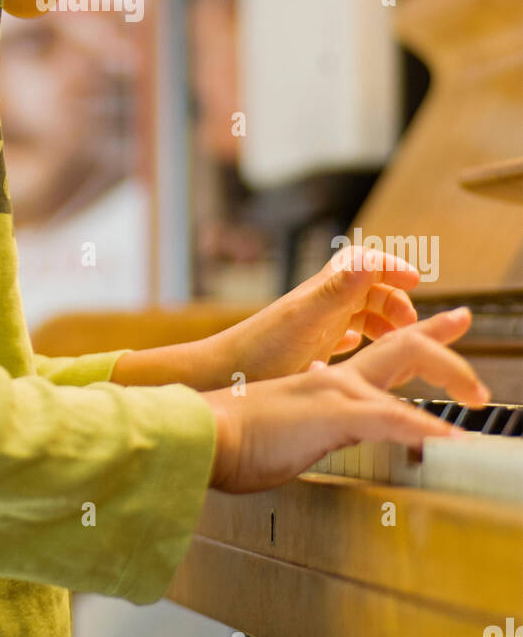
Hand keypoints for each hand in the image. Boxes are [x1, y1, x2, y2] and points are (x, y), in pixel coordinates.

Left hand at [200, 245, 425, 386]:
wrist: (219, 379)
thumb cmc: (259, 353)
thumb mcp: (306, 321)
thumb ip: (337, 290)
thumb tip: (368, 258)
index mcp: (323, 293)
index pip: (364, 263)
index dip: (392, 267)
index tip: (418, 281)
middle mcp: (320, 305)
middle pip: (367, 289)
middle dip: (393, 300)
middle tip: (409, 326)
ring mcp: (314, 327)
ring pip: (357, 313)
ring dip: (381, 321)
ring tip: (395, 341)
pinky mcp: (307, 352)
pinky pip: (340, 336)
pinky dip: (359, 338)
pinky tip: (359, 350)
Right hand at [202, 309, 488, 494]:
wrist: (204, 430)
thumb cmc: (233, 435)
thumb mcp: (283, 422)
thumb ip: (308, 417)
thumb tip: (318, 423)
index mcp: (325, 382)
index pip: (380, 351)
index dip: (416, 338)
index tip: (444, 324)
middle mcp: (336, 375)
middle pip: (402, 342)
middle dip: (441, 337)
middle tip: (465, 321)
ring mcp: (337, 388)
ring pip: (406, 358)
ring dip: (450, 373)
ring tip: (479, 394)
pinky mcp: (335, 410)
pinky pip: (393, 417)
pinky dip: (426, 429)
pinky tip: (450, 440)